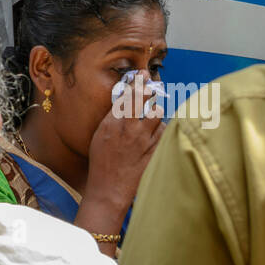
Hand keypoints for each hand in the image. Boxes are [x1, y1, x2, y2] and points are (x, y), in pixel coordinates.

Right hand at [82, 75, 164, 215]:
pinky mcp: (154, 152)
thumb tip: (125, 103)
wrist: (109, 190)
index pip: (126, 96)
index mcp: (112, 124)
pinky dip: (162, 130)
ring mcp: (143, 141)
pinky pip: (164, 133)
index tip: (143, 74)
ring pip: (157, 115)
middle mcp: (128, 129)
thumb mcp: (100, 136)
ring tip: (153, 115)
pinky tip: (157, 133)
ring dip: (156, 112)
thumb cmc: (101, 163)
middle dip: (149, 89)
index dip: (136, 82)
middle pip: (144, 100)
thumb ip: (112, 119)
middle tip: (152, 84)